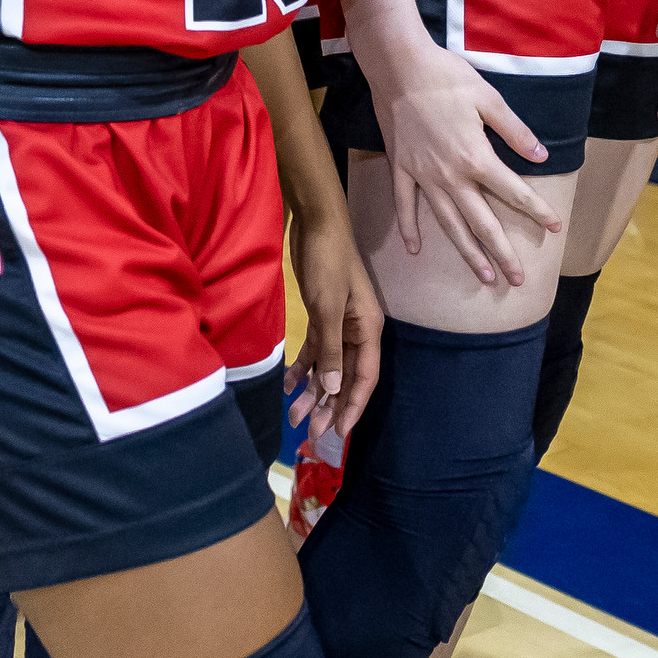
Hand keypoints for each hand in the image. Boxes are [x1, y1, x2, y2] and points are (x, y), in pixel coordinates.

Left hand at [283, 198, 381, 443]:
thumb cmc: (328, 263)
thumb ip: (332, 349)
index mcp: (369, 330)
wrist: (317, 224)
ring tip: (294, 416)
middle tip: (311, 433)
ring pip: (328, 366)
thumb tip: (335, 389)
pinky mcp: (322, 316)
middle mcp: (357, 331)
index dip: (353, 406)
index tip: (338, 432)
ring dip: (313, 391)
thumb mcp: (329, 307)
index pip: (365, 378)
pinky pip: (316, 349)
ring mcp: (339, 324)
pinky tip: (288, 384)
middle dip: (329, 405)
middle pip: (345, 377)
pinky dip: (304, 367)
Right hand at [369, 36, 561, 286]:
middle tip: (517, 280)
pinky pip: (406, 205)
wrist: (399, 67)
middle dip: (502, 253)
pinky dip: (409, 229)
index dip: (536, 210)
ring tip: (482, 276)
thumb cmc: (447, 78)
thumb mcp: (489, 98)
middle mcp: (451, 176)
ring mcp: (423, 176)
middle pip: (481, 222)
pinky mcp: (401, 169)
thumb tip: (542, 156)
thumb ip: (515, 131)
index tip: (555, 227)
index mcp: (476, 157)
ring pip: (448, 223)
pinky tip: (415, 249)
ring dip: (467, 252)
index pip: (513, 192)